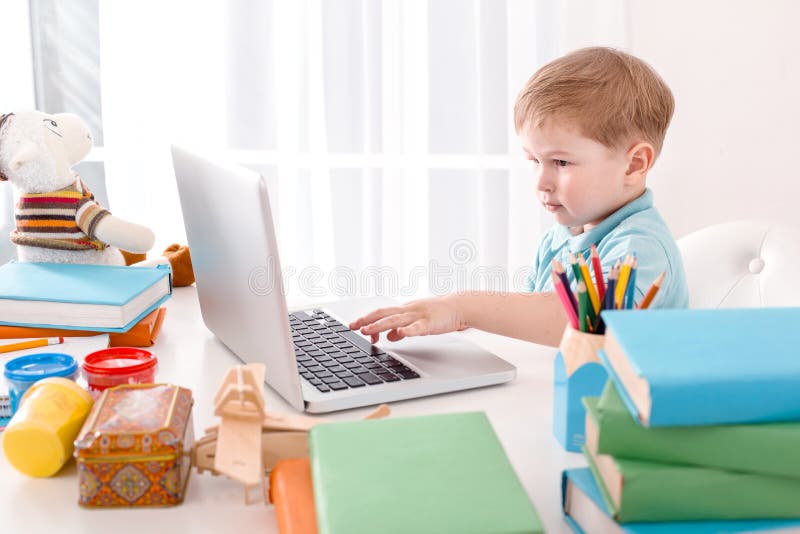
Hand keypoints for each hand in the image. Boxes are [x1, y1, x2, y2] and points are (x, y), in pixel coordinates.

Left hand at [348, 295, 466, 342]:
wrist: (460, 306)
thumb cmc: (439, 313)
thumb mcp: (416, 321)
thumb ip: (401, 328)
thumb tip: (388, 336)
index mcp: (404, 310)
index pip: (381, 313)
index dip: (367, 319)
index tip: (356, 327)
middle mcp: (408, 310)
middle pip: (383, 313)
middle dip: (366, 320)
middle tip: (352, 326)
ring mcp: (419, 315)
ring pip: (396, 319)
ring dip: (380, 325)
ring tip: (367, 331)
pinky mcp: (431, 323)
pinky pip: (418, 327)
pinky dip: (408, 330)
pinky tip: (400, 334)